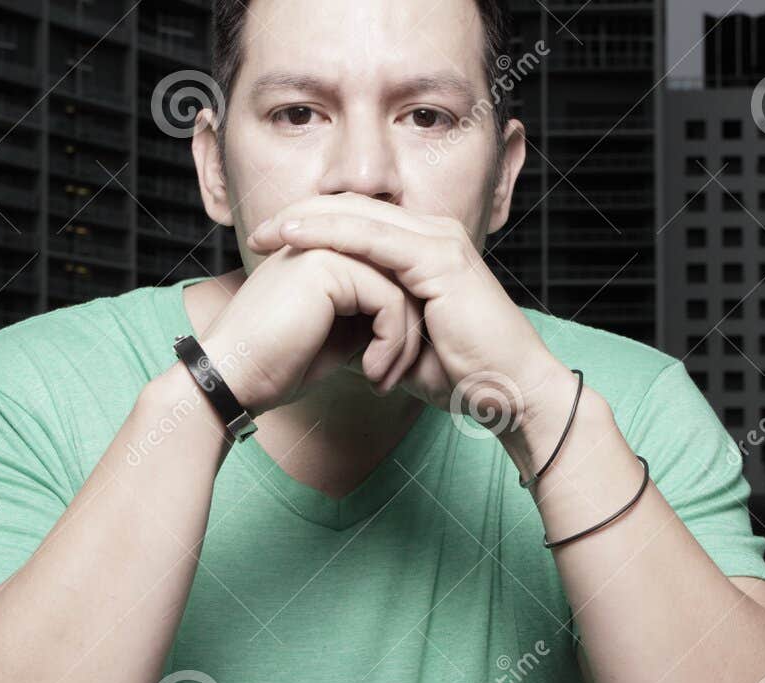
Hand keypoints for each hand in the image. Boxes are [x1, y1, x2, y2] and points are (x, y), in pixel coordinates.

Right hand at [194, 246, 426, 416]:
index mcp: (327, 249)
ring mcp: (327, 244)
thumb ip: (371, 314)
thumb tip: (414, 315)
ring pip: (403, 288)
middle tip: (391, 379)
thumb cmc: (278, 365)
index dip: (400, 323)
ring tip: (382, 380)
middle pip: (403, 277)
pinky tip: (371, 373)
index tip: (388, 370)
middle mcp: (328, 238)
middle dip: (408, 333)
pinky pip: (390, 299)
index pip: (392, 273)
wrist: (234, 377)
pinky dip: (391, 343)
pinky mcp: (328, 262)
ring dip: (402, 344)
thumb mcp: (339, 336)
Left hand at [245, 192, 573, 435]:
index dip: (311, 227)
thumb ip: (369, 328)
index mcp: (425, 249)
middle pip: (354, 209)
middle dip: (300, 216)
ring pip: (358, 216)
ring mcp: (438, 242)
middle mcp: (433, 235)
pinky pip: (373, 237)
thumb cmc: (461, 374)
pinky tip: (296, 235)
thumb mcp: (399, 345)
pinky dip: (330, 233)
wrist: (508, 390)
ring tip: (265, 230)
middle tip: (255, 232)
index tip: (268, 244)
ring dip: (306, 220)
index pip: (359, 223)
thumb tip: (330, 335)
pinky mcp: (440, 259)